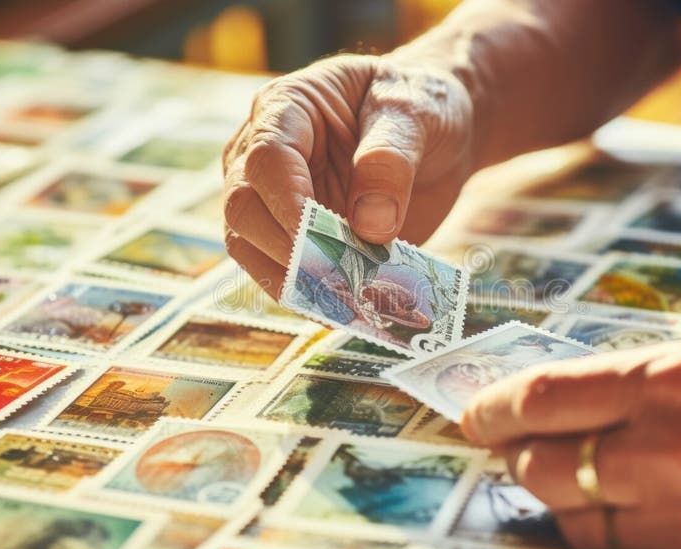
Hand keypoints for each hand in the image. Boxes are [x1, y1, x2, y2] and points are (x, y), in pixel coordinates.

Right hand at [222, 54, 472, 297]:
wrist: (437, 134)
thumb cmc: (420, 107)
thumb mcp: (417, 113)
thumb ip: (391, 160)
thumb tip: (370, 226)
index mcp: (287, 107)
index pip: (265, 159)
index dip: (290, 204)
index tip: (328, 239)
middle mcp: (263, 155)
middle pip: (242, 209)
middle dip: (288, 250)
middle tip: (345, 277)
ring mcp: (272, 200)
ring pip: (249, 249)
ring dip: (295, 281)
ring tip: (349, 300)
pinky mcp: (291, 239)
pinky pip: (281, 275)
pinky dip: (310, 296)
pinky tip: (347, 309)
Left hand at [462, 334, 680, 548]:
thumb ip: (646, 377)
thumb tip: (573, 393)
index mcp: (677, 380)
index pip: (545, 398)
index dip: (493, 409)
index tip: (475, 414)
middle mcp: (671, 451)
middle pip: (542, 466)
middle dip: (518, 456)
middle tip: (518, 446)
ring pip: (572, 519)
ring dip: (558, 498)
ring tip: (575, 477)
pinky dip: (603, 533)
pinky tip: (620, 511)